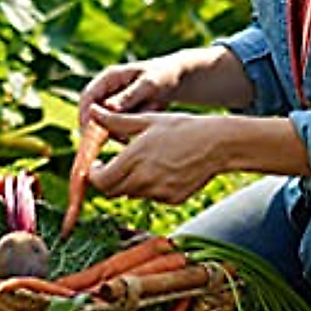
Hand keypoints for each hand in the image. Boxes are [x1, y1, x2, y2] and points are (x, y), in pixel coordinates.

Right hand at [78, 52, 188, 125]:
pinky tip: (137, 134)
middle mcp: (106, 90)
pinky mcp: (120, 113)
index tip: (91, 133)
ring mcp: (112, 101)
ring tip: (134, 134)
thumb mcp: (149, 85)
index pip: (88, 97)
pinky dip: (125, 132)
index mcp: (109, 77)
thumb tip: (108, 108)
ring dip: (116, 130)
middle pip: (92, 112)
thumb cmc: (164, 76)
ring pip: (104, 122)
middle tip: (117, 141)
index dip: (85, 115)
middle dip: (100, 129)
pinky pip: (116, 127)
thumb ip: (130, 96)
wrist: (175, 80)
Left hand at [86, 107, 223, 203]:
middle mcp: (144, 179)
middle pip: (111, 192)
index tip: (98, 165)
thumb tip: (93, 111)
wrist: (217, 144)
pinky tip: (161, 171)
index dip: (94, 175)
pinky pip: (151, 197)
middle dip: (107, 181)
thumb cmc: (181, 128)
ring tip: (140, 164)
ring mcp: (159, 192)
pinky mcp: (173, 199)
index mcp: (134, 158)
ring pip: (131, 194)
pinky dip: (149, 188)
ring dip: (128, 183)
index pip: (100, 180)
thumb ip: (115, 121)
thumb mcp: (146, 120)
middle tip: (111, 167)